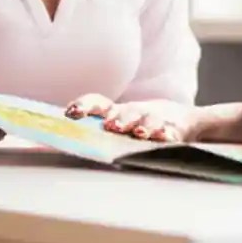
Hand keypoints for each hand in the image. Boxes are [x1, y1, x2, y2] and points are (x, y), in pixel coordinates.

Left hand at [65, 94, 198, 141]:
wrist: (182, 119)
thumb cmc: (139, 124)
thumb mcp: (119, 122)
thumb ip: (94, 131)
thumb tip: (60, 139)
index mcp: (117, 112)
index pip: (99, 103)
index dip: (85, 105)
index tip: (72, 112)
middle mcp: (135, 113)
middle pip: (127, 111)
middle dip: (119, 118)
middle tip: (111, 126)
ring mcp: (156, 120)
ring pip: (150, 119)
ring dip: (144, 124)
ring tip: (140, 132)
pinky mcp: (174, 130)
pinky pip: (171, 132)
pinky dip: (167, 134)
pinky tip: (164, 137)